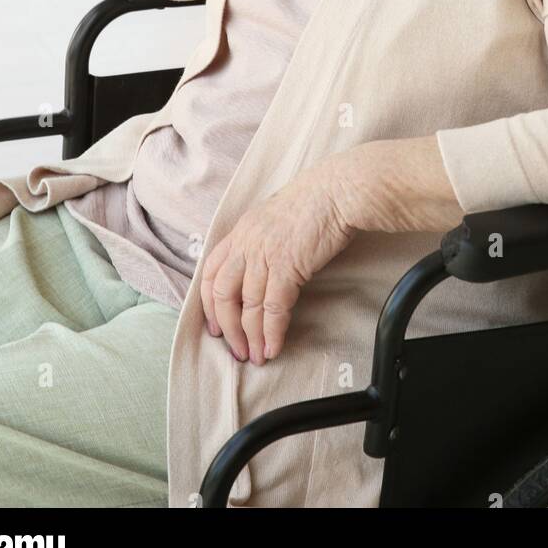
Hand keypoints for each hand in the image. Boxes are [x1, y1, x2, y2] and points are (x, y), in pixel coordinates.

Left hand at [199, 164, 355, 364]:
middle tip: (237, 349)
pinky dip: (272, 332)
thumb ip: (261, 241)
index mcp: (241, 231)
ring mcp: (264, 255)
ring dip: (251, 337)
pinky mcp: (287, 267)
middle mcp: (246, 244)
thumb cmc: (316, 201)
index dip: (209, 304)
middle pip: (223, 294)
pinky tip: (274, 346)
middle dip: (227, 328)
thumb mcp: (275, 218)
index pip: (210, 272)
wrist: (338, 191)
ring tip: (257, 356)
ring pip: (248, 307)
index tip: (215, 325)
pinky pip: (273, 308)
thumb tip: (262, 269)